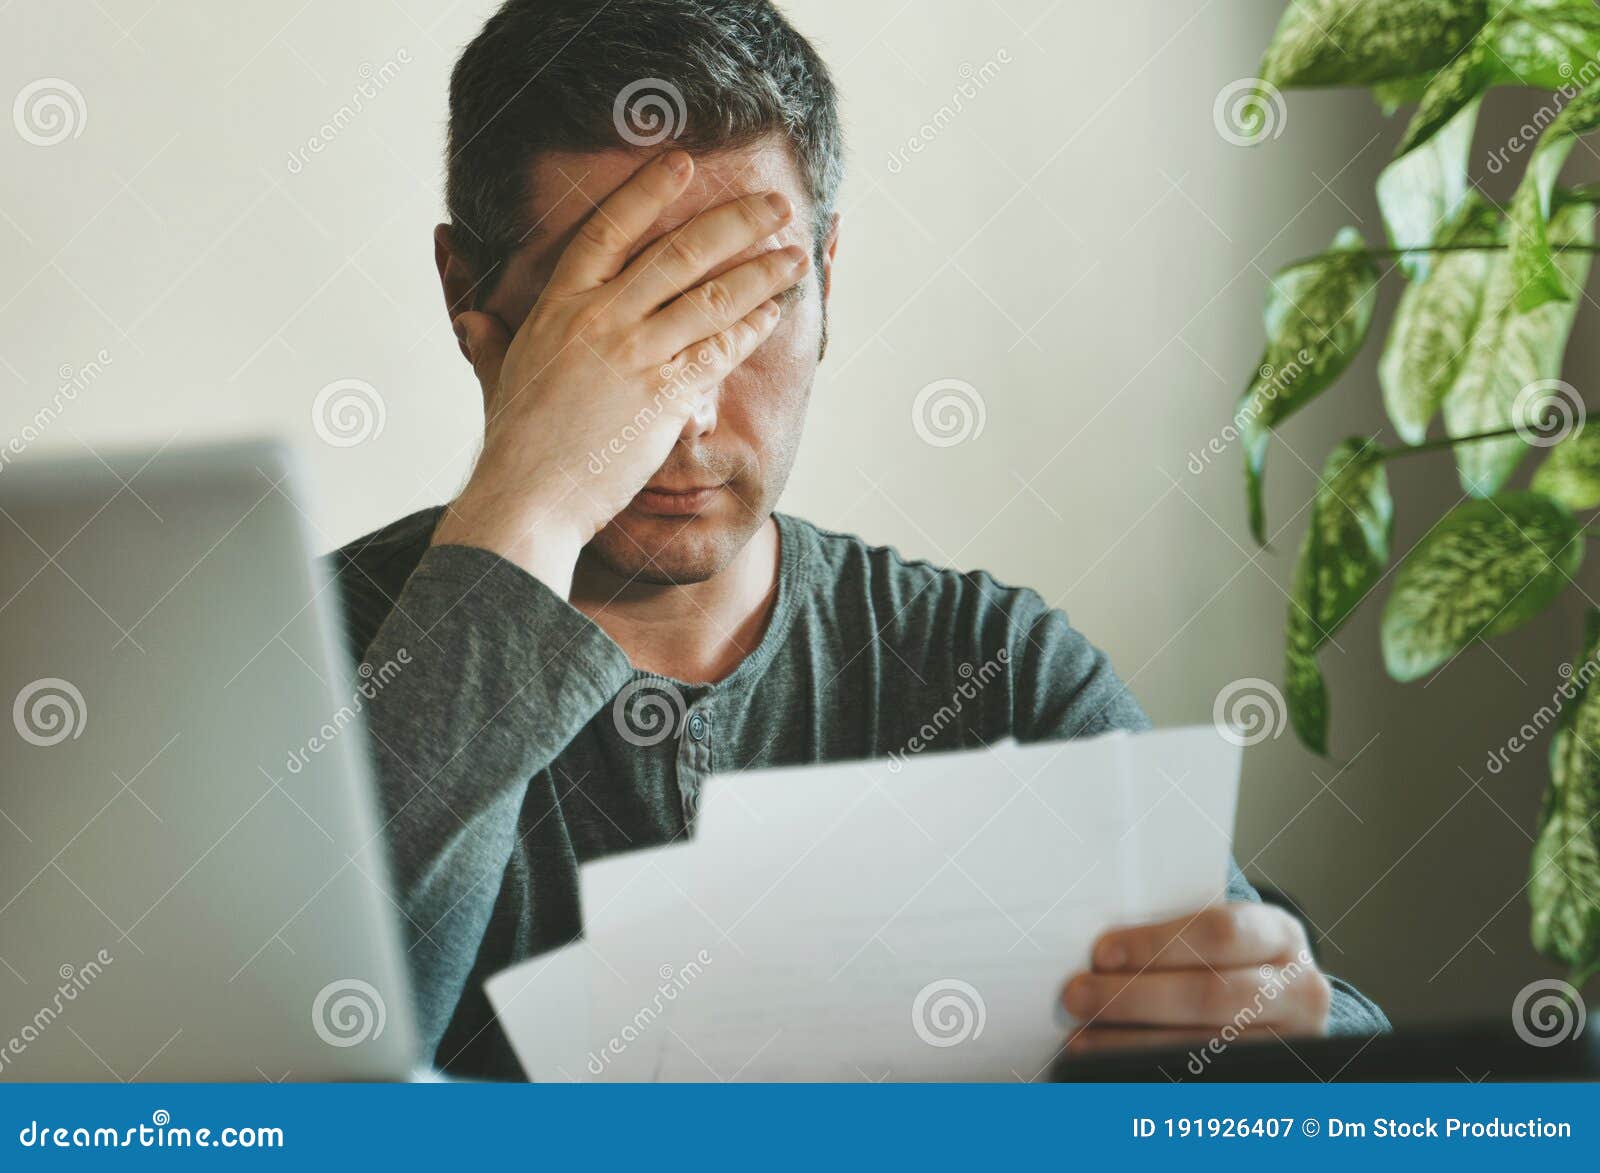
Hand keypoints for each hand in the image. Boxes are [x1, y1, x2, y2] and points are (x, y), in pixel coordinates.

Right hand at [432, 149, 809, 595]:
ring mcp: (635, 354)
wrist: (530, 495)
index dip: (649, 192)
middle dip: (736, 222)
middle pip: (679, 253)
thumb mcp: (495, 376)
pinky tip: (771, 313)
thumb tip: (472, 319)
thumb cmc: (514, 440)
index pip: (609, 229)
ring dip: (761, 273)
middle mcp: (600, 318)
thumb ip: (490, 338)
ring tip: (794, 256)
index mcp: (558, 304)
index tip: (684, 163)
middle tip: (776, 205)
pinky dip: (749, 328)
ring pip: (712, 298)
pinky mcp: (664, 395)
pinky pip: (718, 351)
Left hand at [1060, 903, 1331, 1055]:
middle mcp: (1298, 990)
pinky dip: (1148, 1072)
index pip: (1219, 933)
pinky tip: (1107, 1068)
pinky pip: (1204, 1081)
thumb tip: (1094, 950)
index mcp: (1280, 935)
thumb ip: (1168, 932)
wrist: (1274, 997)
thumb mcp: (1212, 931)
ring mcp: (1290, 1042)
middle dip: (1134, 998)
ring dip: (1131, 1044)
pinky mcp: (1268, 1079)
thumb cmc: (1222, 955)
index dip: (1156, 944)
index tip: (1101, 954)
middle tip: (1076, 997)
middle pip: (1210, 994)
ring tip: (1080, 1040)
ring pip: (1204, 1047)